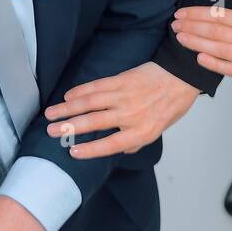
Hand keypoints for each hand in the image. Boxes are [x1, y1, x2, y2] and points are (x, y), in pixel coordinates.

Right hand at [44, 61, 198, 158]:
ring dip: (67, 108)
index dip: (91, 150)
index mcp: (142, 132)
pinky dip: (80, 91)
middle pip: (95, 122)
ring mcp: (125, 95)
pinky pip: (96, 86)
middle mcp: (132, 115)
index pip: (111, 145)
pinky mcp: (122, 79)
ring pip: (90, 103)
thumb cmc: (170, 106)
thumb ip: (137, 141)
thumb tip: (118, 149)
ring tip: (51, 115)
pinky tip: (67, 97)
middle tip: (51, 132)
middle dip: (70, 128)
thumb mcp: (159, 131)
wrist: (181, 77)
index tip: (73, 153)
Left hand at [171, 7, 231, 87]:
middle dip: (191, 26)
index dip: (197, 13)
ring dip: (196, 42)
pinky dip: (212, 63)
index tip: (182, 12)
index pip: (219, 15)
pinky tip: (198, 57)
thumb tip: (217, 23)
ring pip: (218, 48)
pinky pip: (229, 69)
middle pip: (214, 31)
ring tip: (180, 38)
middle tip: (175, 24)